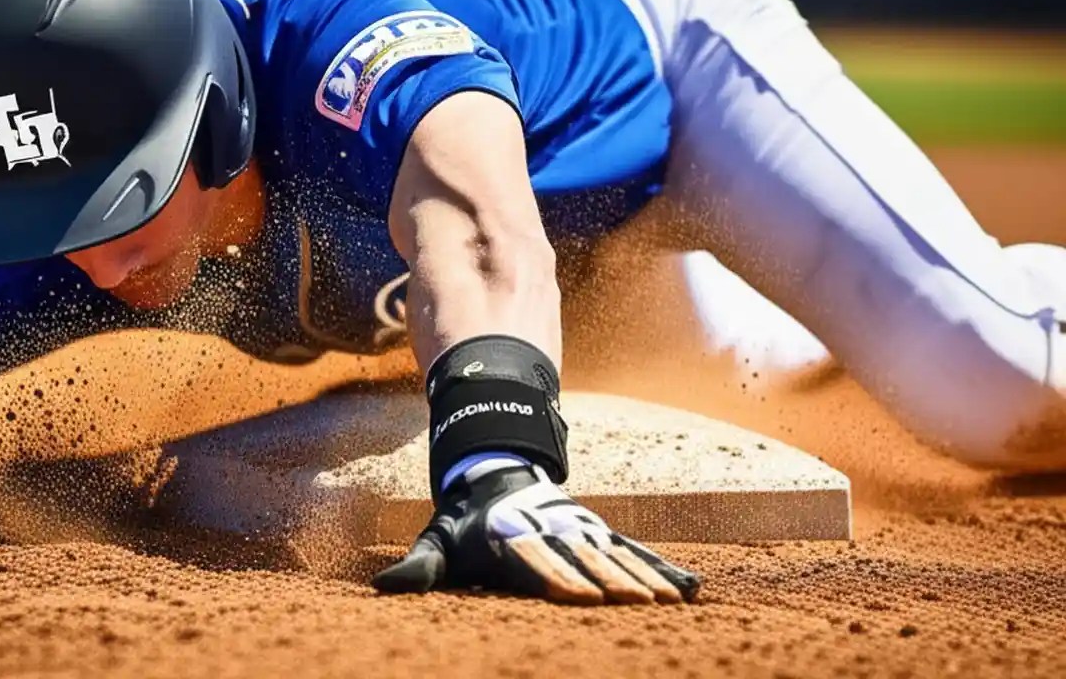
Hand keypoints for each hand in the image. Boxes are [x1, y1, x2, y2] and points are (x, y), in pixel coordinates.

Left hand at [373, 463, 701, 604]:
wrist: (495, 471)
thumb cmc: (466, 523)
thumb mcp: (438, 539)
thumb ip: (420, 567)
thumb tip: (384, 588)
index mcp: (511, 538)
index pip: (534, 560)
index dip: (556, 576)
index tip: (579, 596)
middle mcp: (551, 531)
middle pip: (582, 557)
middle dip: (609, 578)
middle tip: (636, 602)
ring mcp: (582, 530)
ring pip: (616, 553)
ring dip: (643, 576)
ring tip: (668, 600)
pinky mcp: (603, 532)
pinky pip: (637, 551)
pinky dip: (664, 569)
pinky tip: (690, 590)